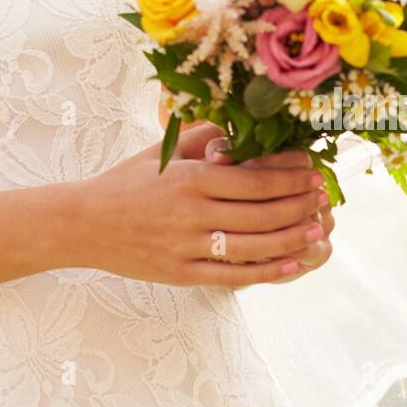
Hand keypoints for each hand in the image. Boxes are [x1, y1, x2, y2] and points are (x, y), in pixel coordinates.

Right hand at [82, 122, 327, 288]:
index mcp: (189, 178)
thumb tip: (243, 129)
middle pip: (261, 212)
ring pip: (254, 246)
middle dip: (298, 204)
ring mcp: (187, 247)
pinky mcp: (182, 273)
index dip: (289, 177)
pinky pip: (233, 276)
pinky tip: (290, 265)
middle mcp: (191, 213)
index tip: (312, 171)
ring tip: (317, 229)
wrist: (84, 223)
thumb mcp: (163, 152)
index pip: (253, 180)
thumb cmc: (126, 181)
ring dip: (291, 238)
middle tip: (323, 197)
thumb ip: (203, 138)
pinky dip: (266, 272)